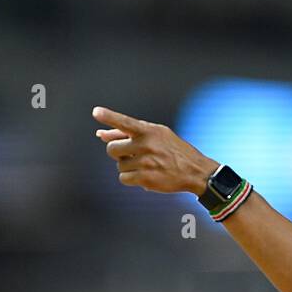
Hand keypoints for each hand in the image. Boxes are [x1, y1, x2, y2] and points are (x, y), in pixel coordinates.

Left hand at [92, 105, 216, 195]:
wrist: (195, 171)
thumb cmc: (172, 150)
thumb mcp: (156, 135)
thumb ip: (127, 133)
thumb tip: (100, 135)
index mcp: (148, 131)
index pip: (124, 122)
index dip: (109, 117)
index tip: (96, 112)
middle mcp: (146, 145)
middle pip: (112, 149)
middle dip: (117, 153)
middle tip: (131, 154)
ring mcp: (146, 162)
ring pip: (119, 166)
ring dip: (127, 167)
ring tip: (145, 165)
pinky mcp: (145, 179)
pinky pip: (123, 178)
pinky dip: (130, 178)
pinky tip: (144, 175)